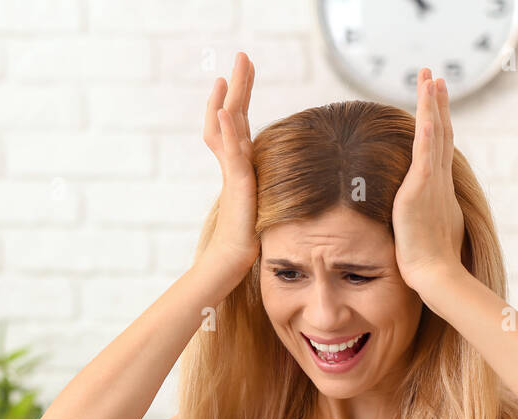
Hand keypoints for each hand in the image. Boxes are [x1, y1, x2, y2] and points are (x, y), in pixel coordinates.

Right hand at [199, 52, 258, 276]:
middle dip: (238, 85)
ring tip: (228, 73)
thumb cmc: (249, 242)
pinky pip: (230, 152)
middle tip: (241, 56)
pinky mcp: (238, 185)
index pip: (238, 124)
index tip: (242, 76)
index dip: (239, 99)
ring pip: (227, 127)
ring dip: (229, 97)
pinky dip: (226, 129)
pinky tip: (226, 108)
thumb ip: (270, 189)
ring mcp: (233, 173)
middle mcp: (234, 165)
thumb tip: (291, 185)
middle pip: (232, 116)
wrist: (231, 263)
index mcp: (241, 167)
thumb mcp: (266, 206)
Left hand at [392, 68, 465, 294]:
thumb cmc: (432, 264)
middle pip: (441, 133)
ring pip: (435, 137)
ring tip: (430, 79)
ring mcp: (433, 185)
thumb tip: (417, 220)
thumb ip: (423, 217)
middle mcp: (440, 182)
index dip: (439, 122)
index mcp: (440, 189)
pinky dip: (427, 133)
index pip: (440, 148)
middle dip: (437, 104)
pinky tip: (426, 114)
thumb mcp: (426, 232)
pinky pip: (425, 157)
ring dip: (432, 106)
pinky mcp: (421, 192)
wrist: (437, 276)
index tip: (436, 101)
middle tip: (434, 77)